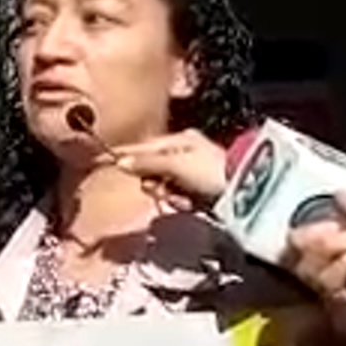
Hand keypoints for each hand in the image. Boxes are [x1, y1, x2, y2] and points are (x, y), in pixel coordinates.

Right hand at [110, 129, 227, 210]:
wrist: (245, 191)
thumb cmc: (210, 171)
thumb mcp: (175, 164)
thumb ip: (147, 163)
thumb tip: (121, 163)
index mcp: (179, 140)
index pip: (143, 147)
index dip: (124, 155)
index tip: (101, 160)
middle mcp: (184, 153)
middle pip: (152, 169)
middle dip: (154, 182)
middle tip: (162, 189)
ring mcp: (193, 172)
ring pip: (164, 186)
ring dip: (169, 195)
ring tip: (183, 199)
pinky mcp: (199, 191)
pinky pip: (178, 197)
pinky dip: (181, 202)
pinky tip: (192, 205)